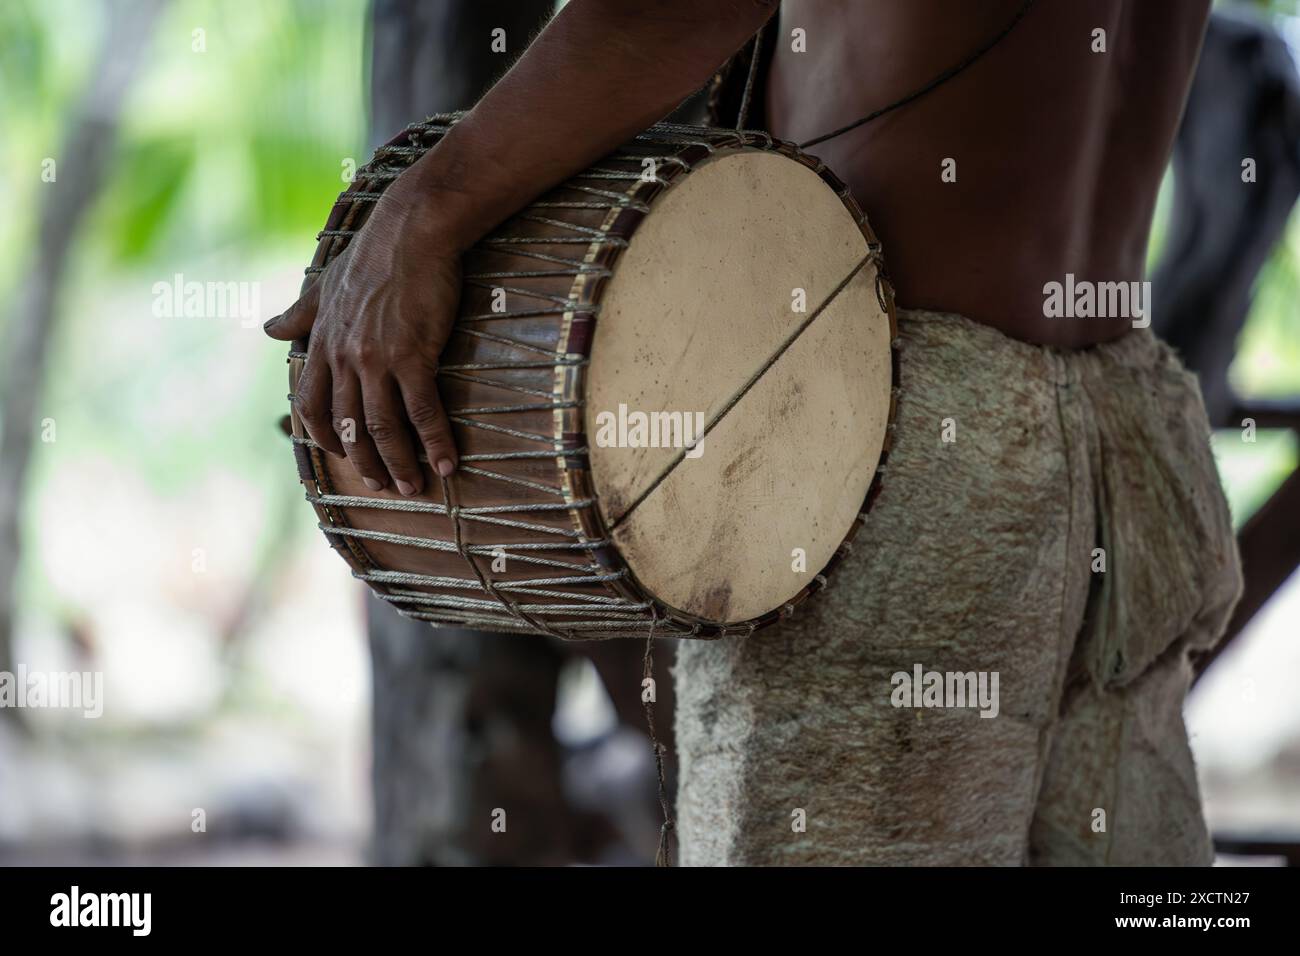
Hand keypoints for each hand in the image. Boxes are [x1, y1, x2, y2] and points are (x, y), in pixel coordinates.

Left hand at [264, 193, 461, 495]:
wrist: (413, 229)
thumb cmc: (376, 253)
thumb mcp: (327, 284)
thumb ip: (301, 313)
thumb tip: (268, 329)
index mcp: (324, 343)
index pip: (313, 404)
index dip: (325, 436)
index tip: (344, 456)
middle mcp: (345, 357)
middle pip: (349, 426)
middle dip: (366, 462)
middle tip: (384, 487)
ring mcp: (377, 359)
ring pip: (382, 427)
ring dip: (399, 463)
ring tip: (414, 487)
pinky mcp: (413, 356)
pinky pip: (422, 412)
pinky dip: (434, 443)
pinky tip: (447, 463)